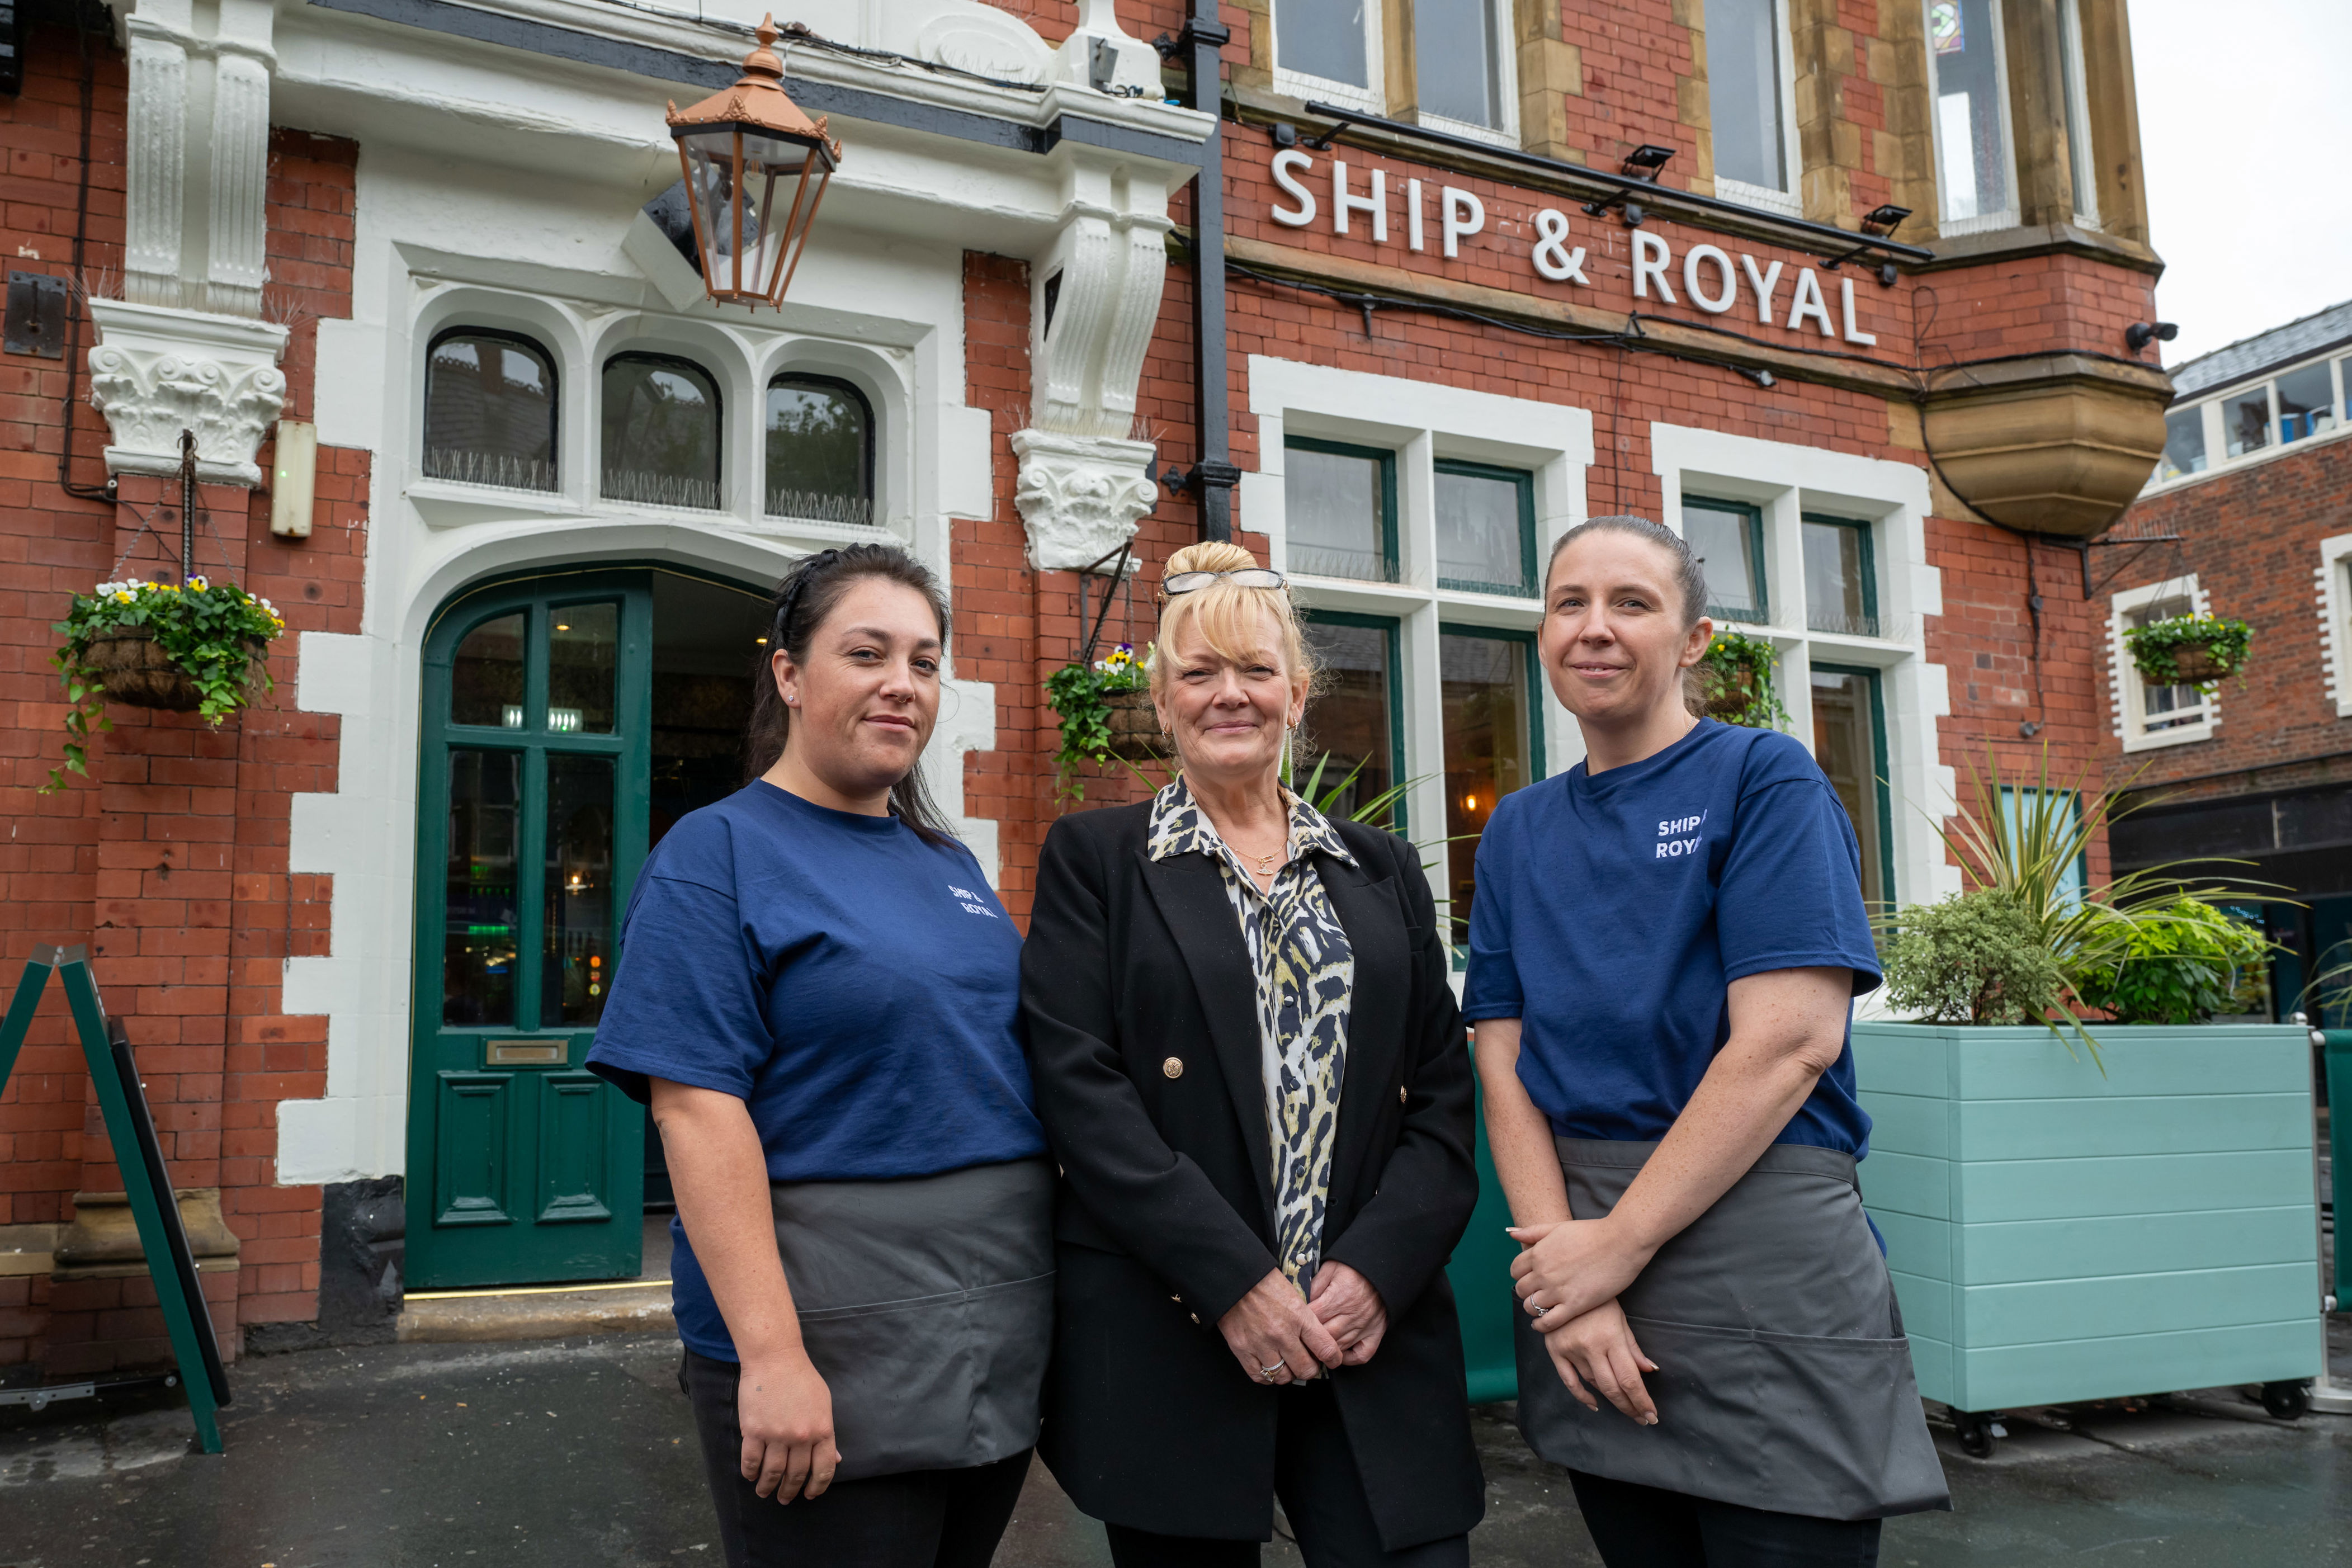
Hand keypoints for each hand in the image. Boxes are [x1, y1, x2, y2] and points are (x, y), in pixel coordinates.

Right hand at [735, 1349, 839, 1502]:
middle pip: (796, 1474)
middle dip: (790, 1491)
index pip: (824, 1469)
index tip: (810, 1494)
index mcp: (822, 1430)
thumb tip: (834, 1458)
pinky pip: (751, 1461)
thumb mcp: (823, 1404)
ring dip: (768, 1487)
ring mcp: (776, 1435)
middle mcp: (801, 1437)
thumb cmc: (802, 1378)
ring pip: (772, 1473)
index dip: (818, 1486)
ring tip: (764, 1492)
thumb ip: (826, 1434)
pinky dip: (750, 1472)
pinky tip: (751, 1475)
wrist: (775, 1358)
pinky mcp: (754, 1431)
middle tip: (785, 1498)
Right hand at [1218, 1269, 1344, 1385]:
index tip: (1333, 1360)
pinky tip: (1268, 1367)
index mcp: (1299, 1317)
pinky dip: (1266, 1376)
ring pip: (1283, 1376)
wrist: (1235, 1278)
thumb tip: (1314, 1341)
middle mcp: (1282, 1334)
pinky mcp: (1242, 1349)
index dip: (1333, 1359)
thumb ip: (1305, 1319)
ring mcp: (1261, 1344)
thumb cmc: (1265, 1282)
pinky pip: (1260, 1376)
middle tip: (1306, 1363)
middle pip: (1306, 1370)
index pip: (1326, 1348)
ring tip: (1286, 1364)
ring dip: (1287, 1373)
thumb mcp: (1294, 1295)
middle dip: (1310, 1369)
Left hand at [1307, 1262, 1388, 1365]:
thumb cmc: (1354, 1268)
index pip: (1314, 1317)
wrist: (1383, 1269)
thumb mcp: (1330, 1268)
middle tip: (1300, 1341)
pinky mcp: (1377, 1332)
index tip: (1293, 1325)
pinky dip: (1350, 1358)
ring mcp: (1365, 1326)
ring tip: (1314, 1349)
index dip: (1301, 1322)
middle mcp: (1352, 1314)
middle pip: (1326, 1335)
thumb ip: (1315, 1285)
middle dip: (1310, 1340)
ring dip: (1326, 1350)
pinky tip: (1339, 1354)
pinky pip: (1363, 1354)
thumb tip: (1301, 1302)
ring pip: (1340, 1347)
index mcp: (1339, 1297)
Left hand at [1507, 1216, 1653, 1333]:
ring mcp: (1558, 1291)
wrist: (1621, 1242)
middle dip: (1527, 1291)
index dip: (1520, 1275)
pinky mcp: (1574, 1305)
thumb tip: (1512, 1235)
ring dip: (1533, 1308)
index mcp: (1538, 1253)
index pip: (1515, 1270)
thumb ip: (1534, 1232)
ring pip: (1531, 1307)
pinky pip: (1548, 1322)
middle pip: (1521, 1289)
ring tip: (1542, 1307)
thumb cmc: (1592, 1232)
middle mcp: (1543, 1273)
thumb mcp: (1559, 1227)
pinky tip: (1543, 1323)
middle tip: (1537, 1293)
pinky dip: (1541, 1325)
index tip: (1530, 1278)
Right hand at [1542, 1300, 1659, 1425]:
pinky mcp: (1555, 1350)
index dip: (1642, 1401)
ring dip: (1611, 1400)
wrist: (1563, 1283)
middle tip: (1642, 1418)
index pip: (1629, 1379)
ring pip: (1594, 1384)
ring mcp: (1571, 1350)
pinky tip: (1594, 1404)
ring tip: (1625, 1407)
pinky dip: (1582, 1396)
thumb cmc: (1598, 1301)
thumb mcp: (1620, 1319)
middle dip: (1630, 1407)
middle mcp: (1591, 1347)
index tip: (1651, 1416)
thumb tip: (1650, 1370)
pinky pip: (1569, 1381)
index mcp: (1611, 1338)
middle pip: (1613, 1388)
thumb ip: (1633, 1348)